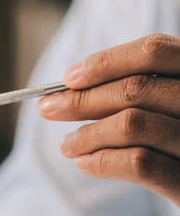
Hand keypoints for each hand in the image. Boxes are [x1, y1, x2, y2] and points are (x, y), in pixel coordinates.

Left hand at [39, 34, 179, 207]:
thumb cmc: (179, 143)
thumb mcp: (167, 106)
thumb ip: (139, 91)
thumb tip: (71, 88)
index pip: (153, 51)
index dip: (106, 62)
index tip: (68, 78)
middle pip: (136, 88)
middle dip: (82, 99)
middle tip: (48, 109)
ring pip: (132, 124)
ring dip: (88, 134)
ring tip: (67, 145)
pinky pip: (140, 164)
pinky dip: (103, 161)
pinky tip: (85, 164)